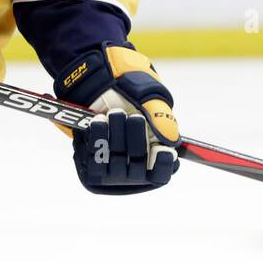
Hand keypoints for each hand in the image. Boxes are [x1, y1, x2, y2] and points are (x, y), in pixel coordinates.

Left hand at [56, 45, 180, 194]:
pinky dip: (99, 135)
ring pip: (116, 161)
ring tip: (115, 113)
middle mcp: (134, 169)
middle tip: (135, 117)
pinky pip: (95, 156)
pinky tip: (100, 120)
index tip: (162, 149)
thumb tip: (171, 141)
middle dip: (137, 138)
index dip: (162, 164)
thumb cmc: (131, 96)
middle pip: (139, 166)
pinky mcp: (91, 162)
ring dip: (117, 134)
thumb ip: (163, 119)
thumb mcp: (151, 101)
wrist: (100, 87)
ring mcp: (111, 169)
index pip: (161, 174)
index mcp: (154, 157)